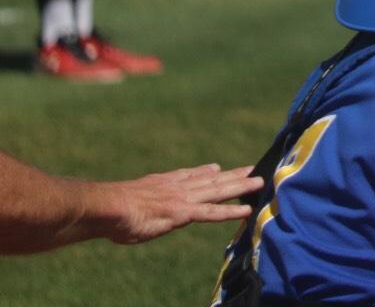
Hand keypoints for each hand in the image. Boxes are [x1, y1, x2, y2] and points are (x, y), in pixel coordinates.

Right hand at [91, 163, 261, 245]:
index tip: (218, 168)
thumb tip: (146, 200)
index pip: (190, 176)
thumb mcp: (133, 197)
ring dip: (240, 186)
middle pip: (212, 180)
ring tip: (259, 182)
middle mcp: (178, 187)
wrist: (107, 207)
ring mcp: (184, 198)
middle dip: (233, 175)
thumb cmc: (112, 208)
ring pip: (218, 191)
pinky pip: (212, 213)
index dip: (206, 172)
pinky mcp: (184, 212)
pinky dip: (230, 211)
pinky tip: (246, 211)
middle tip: (252, 169)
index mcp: (164, 183)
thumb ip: (145, 197)